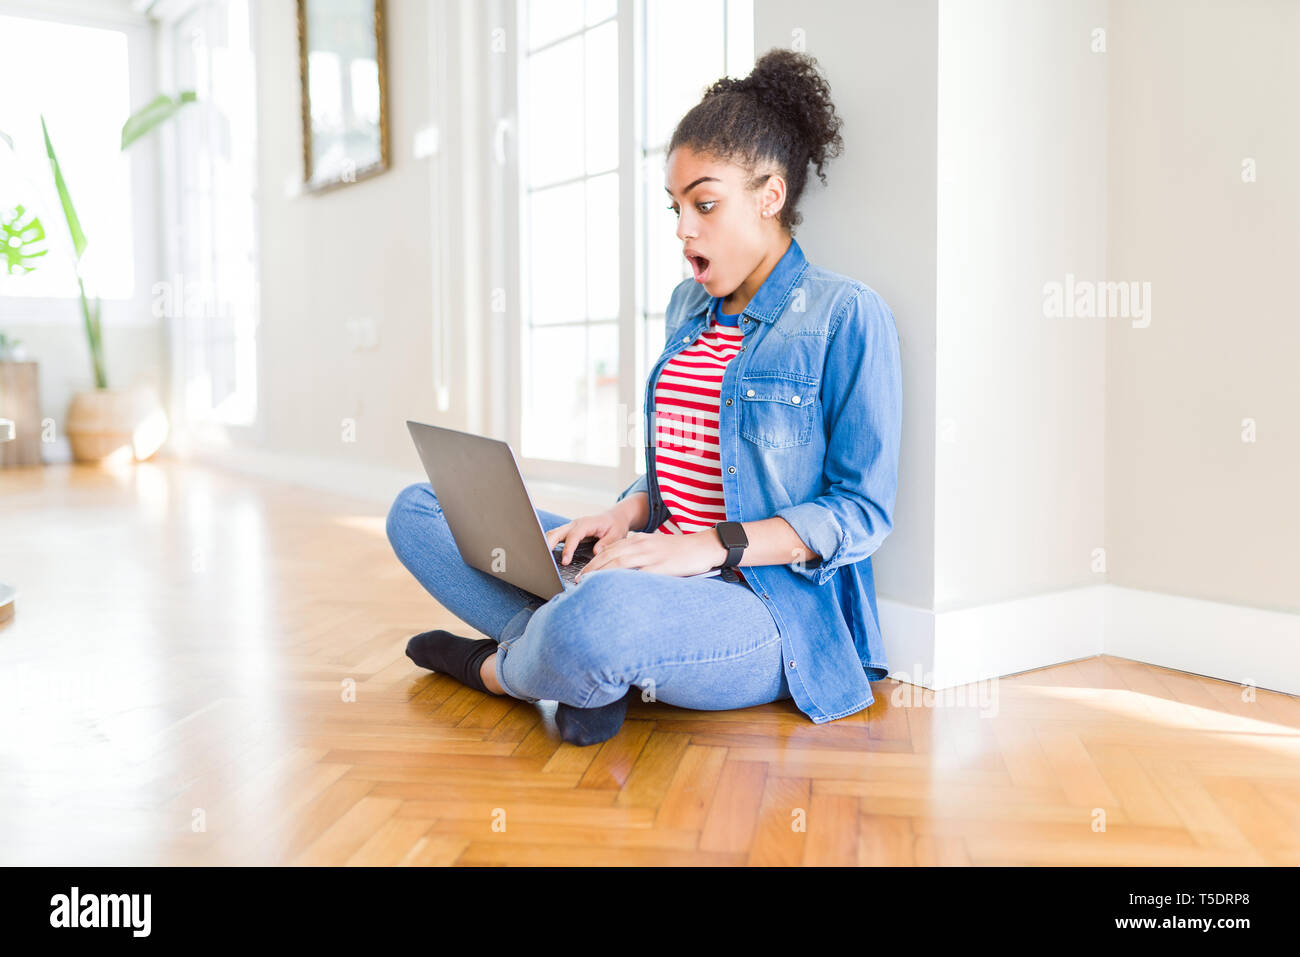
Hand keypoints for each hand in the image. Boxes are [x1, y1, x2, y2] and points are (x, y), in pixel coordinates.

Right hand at [544, 509, 633, 568]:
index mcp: (586, 523)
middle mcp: (575, 524)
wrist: (615, 518)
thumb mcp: (616, 535)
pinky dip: (549, 545)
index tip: (565, 561)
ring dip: (546, 545)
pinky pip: (555, 538)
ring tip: (542, 560)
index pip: (573, 536)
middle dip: (548, 545)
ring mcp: (570, 528)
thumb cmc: (616, 526)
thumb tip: (596, 552)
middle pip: (556, 533)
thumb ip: (607, 543)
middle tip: (544, 561)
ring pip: (553, 534)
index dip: (568, 548)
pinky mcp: (568, 532)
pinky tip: (546, 557)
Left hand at [575, 529, 727, 580]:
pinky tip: (614, 588)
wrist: (704, 546)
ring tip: (588, 584)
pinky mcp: (661, 566)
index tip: (583, 572)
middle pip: (610, 555)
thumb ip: (641, 555)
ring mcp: (651, 555)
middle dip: (592, 568)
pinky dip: (624, 580)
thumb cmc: (681, 551)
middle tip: (579, 580)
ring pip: (619, 562)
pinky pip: (639, 574)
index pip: (611, 548)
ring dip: (601, 573)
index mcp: (640, 540)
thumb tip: (625, 569)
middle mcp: (642, 545)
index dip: (595, 560)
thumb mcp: (657, 548)